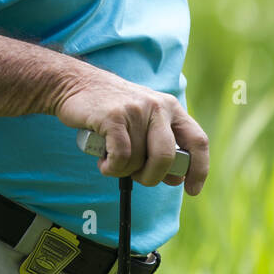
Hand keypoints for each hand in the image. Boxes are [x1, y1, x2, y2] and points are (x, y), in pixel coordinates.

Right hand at [52, 68, 208, 194]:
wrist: (75, 83)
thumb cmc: (110, 109)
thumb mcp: (143, 118)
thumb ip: (160, 144)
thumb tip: (175, 178)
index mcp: (171, 108)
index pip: (198, 141)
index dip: (198, 169)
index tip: (192, 190)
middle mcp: (158, 107)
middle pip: (167, 157)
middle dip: (152, 177)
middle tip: (138, 177)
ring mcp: (136, 111)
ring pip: (138, 161)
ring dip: (123, 171)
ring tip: (111, 161)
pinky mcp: (114, 117)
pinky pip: (120, 157)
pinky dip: (112, 168)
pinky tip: (104, 163)